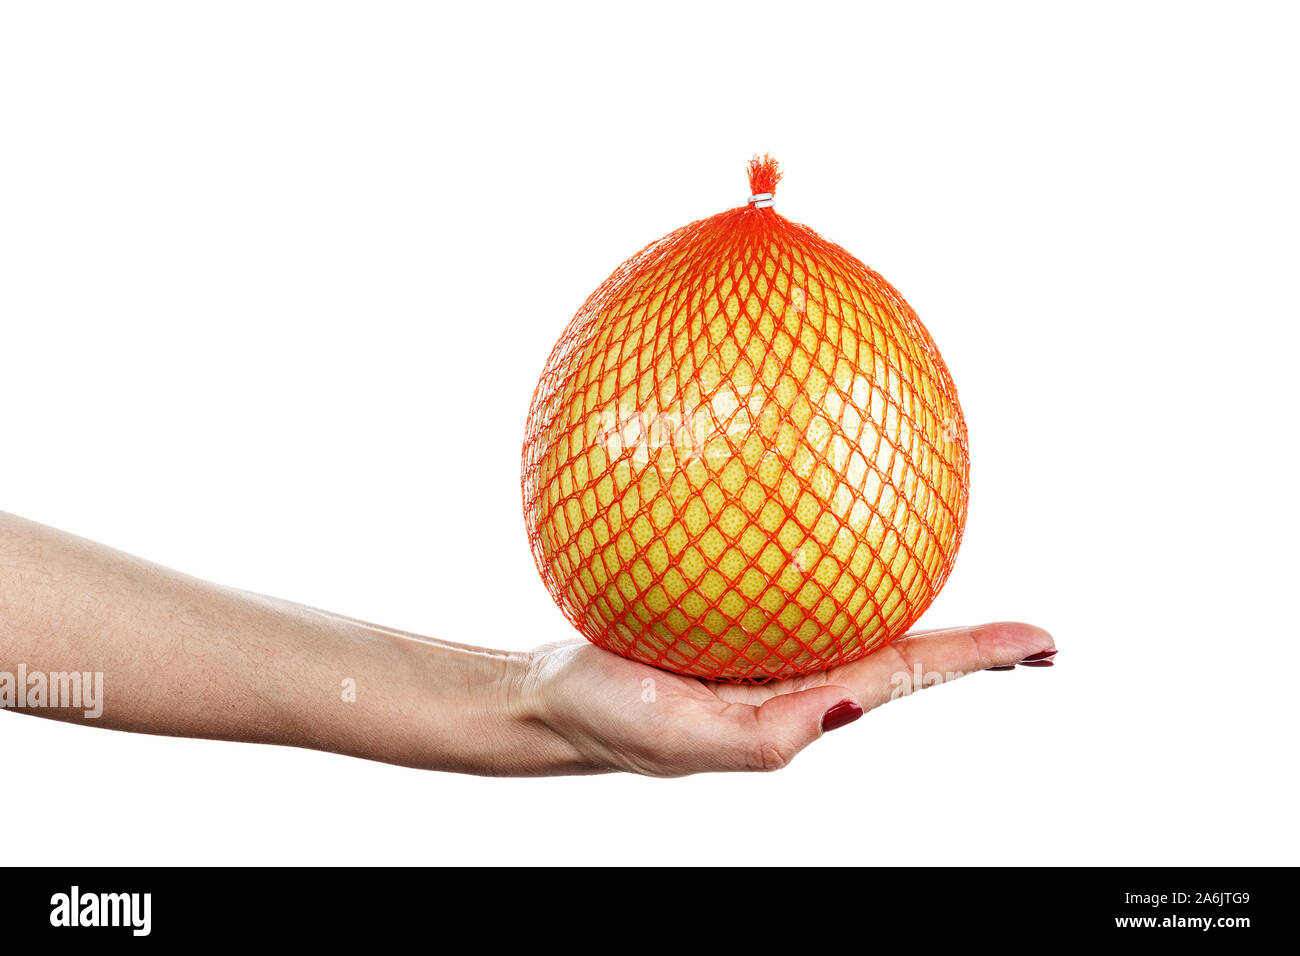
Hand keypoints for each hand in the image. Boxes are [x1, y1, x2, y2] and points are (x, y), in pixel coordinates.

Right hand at [513, 623, 1054, 775]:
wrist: (553, 700)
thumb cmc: (611, 724)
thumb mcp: (681, 737)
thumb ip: (765, 734)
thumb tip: (849, 709)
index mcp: (798, 711)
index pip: (903, 676)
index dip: (974, 658)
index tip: (1042, 639)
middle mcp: (796, 684)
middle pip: (900, 657)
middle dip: (969, 652)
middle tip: (1035, 638)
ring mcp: (767, 658)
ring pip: (859, 629)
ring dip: (921, 624)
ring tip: (969, 606)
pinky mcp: (731, 628)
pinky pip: (799, 598)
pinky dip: (840, 579)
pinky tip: (837, 551)